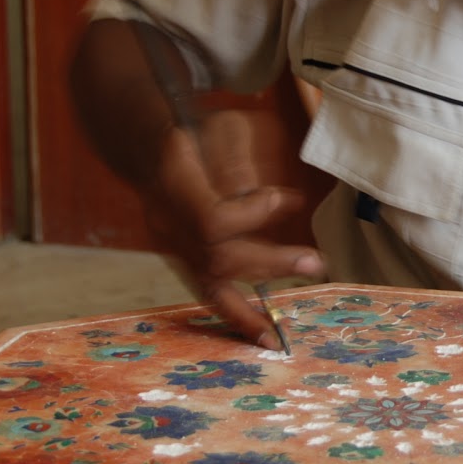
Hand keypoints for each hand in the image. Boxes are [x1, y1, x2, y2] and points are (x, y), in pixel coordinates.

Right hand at [141, 109, 325, 348]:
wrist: (147, 148)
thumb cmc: (198, 131)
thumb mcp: (226, 129)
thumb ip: (250, 164)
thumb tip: (286, 204)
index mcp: (173, 180)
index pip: (212, 219)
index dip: (253, 216)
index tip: (286, 199)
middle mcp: (166, 219)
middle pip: (215, 256)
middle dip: (269, 263)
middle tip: (314, 262)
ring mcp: (169, 243)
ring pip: (207, 284)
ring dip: (247, 309)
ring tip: (275, 334)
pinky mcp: (179, 258)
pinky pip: (205, 292)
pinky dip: (233, 315)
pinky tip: (258, 333)